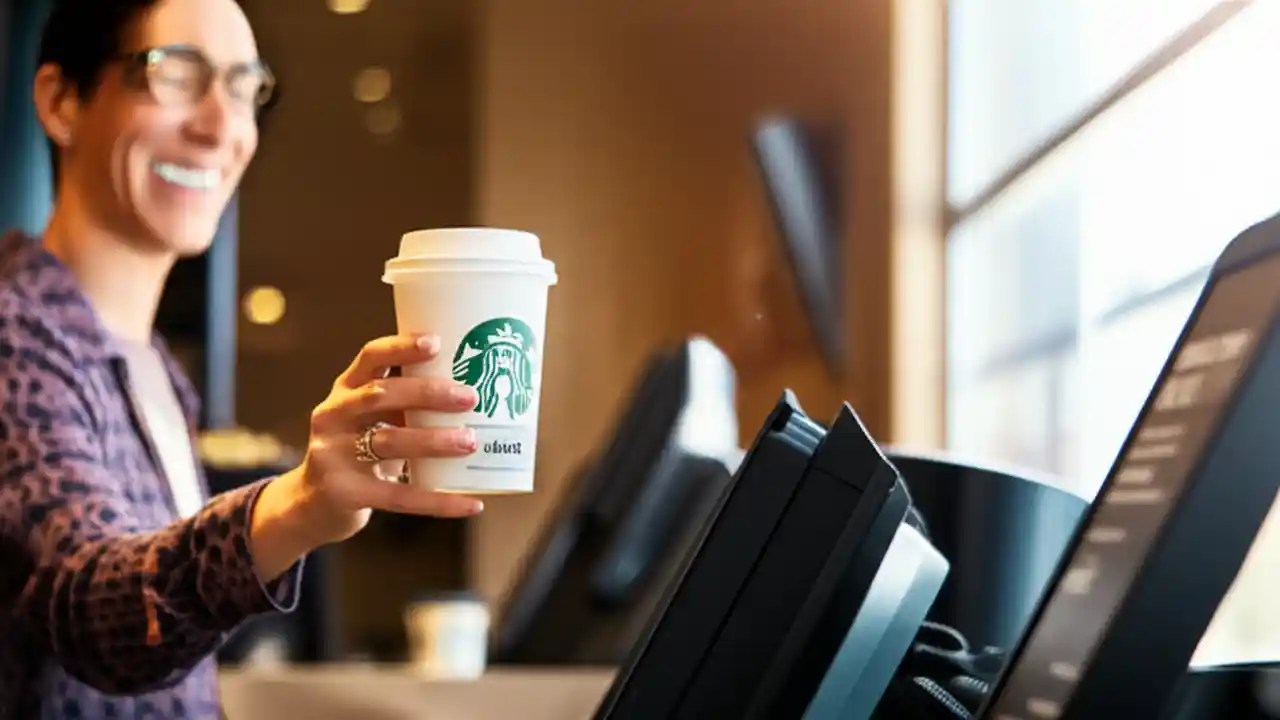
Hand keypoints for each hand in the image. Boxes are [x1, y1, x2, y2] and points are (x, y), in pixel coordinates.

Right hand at [250, 334, 482, 579]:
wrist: (312, 504)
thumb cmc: (358, 451)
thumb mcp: (371, 419)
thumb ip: (406, 405)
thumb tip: (477, 392)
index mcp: (345, 390)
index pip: (369, 358)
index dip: (400, 347)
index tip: (436, 342)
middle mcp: (334, 416)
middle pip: (379, 395)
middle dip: (426, 393)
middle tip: (469, 397)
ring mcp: (333, 454)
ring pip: (388, 442)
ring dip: (434, 441)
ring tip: (470, 442)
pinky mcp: (344, 493)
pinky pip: (399, 497)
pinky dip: (438, 501)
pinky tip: (471, 504)